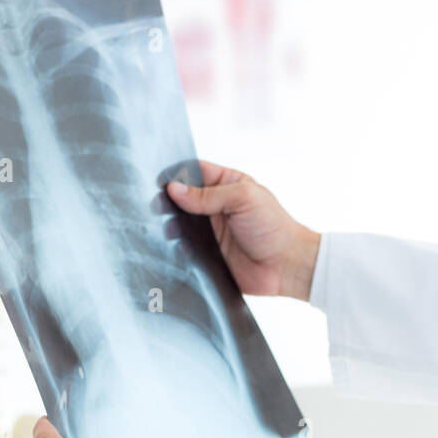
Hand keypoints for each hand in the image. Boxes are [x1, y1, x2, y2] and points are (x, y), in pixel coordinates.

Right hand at [166, 159, 320, 300]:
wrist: (286, 266)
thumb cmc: (273, 226)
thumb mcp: (243, 199)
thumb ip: (208, 194)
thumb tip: (174, 189)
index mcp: (227, 184)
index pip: (195, 170)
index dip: (177, 173)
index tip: (157, 179)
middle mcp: (215, 205)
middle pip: (182, 198)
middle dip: (167, 200)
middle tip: (152, 205)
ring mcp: (209, 230)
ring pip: (179, 223)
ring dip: (169, 225)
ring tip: (158, 227)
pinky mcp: (206, 254)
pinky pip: (183, 248)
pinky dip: (173, 248)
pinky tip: (166, 248)